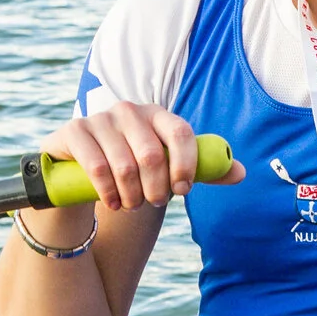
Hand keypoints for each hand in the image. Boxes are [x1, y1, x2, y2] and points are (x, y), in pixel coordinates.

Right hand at [43, 102, 241, 212]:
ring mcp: (100, 118)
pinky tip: (112, 203)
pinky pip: (97, 167)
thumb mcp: (169, 167)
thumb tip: (241, 172)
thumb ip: (203, 169)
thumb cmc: (135, 167)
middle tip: (152, 203)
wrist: (82, 169)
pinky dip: (108, 192)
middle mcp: (129, 110)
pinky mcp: (75, 131)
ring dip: (131, 195)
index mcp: (158, 115)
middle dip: (156, 188)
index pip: (181, 133)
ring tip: (131, 204)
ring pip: (124, 166)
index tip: (183, 190)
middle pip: (153, 155)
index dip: (186, 164)